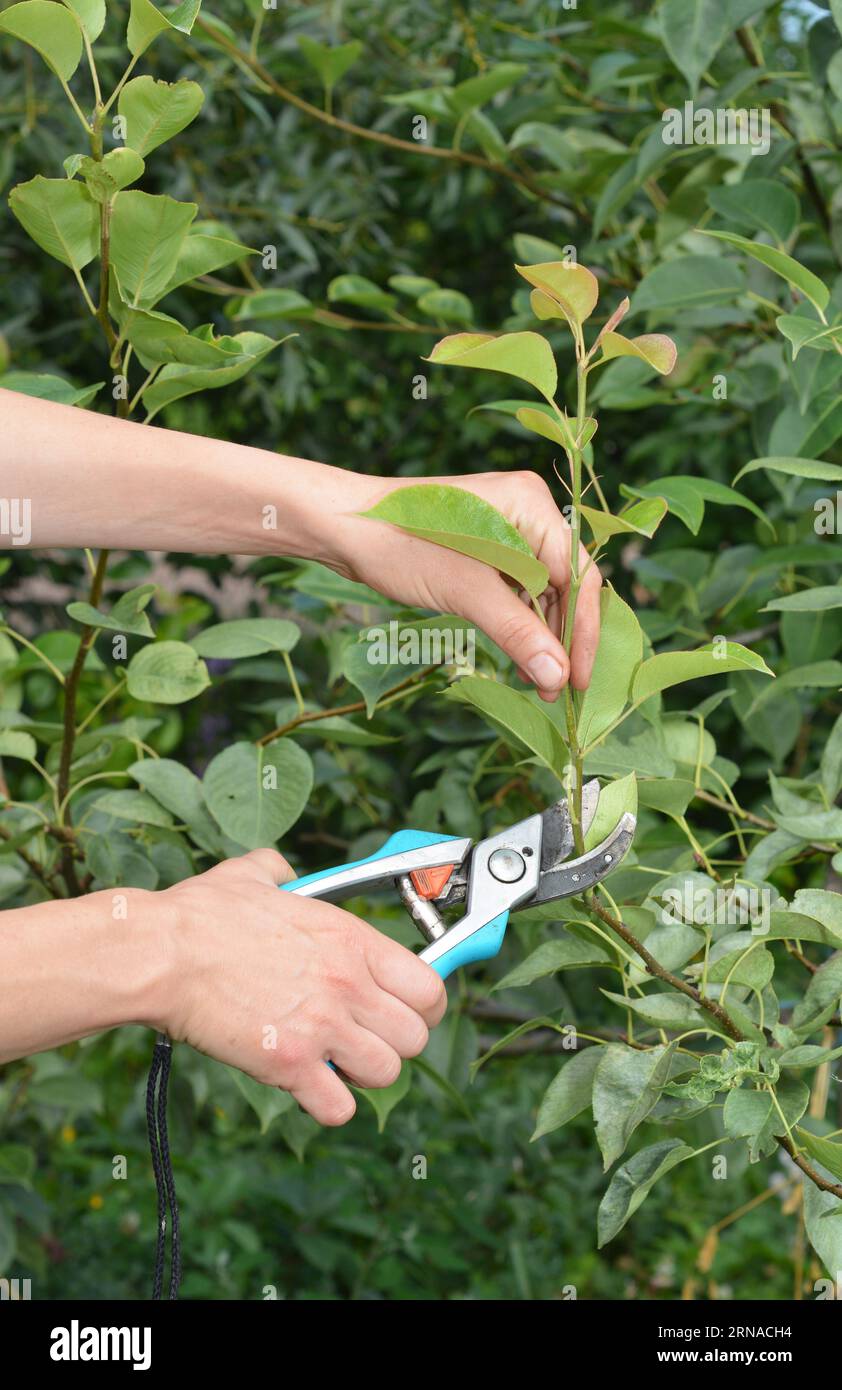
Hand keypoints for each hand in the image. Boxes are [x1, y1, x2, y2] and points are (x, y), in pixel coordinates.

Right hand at [158, 849, 446, 1124]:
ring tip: (333, 1061)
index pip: (429, 986)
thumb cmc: (202, 915)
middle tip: (363, 1039)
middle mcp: (348, 983)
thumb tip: (281, 872)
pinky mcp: (289, 1064)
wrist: (162, 954)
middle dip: (394, 1043)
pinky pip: (340, 1108)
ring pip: (386, 1073)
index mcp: (351, 939)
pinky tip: (308, 1086)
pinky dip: (328, 1104)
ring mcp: (323, 1026)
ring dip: (362, 1074)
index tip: (408, 1012)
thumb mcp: (253, 875)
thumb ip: (280, 873)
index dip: (424, 1006)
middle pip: (416, 1037)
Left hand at [326, 470, 601, 699]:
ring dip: (541, 637)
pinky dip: (519, 623)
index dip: (582, 631)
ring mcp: (507, 527)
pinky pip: (517, 588)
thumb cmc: (402, 545)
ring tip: (539, 684)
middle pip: (565, 583)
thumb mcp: (466, 592)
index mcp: (532, 505)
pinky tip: (520, 659)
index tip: (579, 679)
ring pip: (542, 591)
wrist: (345, 528)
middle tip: (559, 690)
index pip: (578, 575)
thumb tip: (557, 678)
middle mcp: (527, 510)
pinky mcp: (486, 546)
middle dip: (562, 638)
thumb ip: (517, 633)